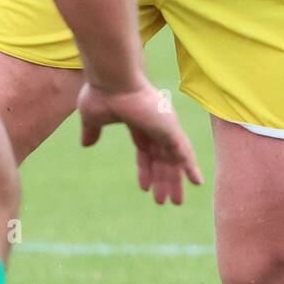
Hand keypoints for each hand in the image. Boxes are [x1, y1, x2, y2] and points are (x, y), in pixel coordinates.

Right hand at [77, 78, 202, 204]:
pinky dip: (191, 167)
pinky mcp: (171, 128)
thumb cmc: (102, 94)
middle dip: (163, 180)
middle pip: (162, 159)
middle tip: (164, 201)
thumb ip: (92, 132)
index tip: (144, 188)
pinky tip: (197, 182)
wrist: (113, 81)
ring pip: (173, 160)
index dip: (145, 170)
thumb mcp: (93, 118)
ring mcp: (164, 127)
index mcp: (137, 122)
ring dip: (174, 181)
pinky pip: (185, 152)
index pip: (145, 151)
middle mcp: (154, 125)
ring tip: (176, 203)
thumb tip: (86, 145)